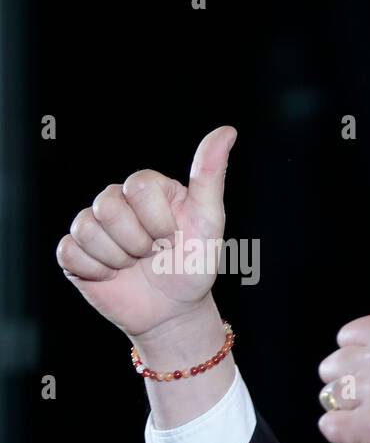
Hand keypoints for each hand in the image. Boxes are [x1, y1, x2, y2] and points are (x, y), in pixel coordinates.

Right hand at [55, 126, 236, 340]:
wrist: (175, 312)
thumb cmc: (194, 265)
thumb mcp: (210, 221)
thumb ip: (210, 175)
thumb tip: (227, 131)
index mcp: (147, 189)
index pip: (138, 186)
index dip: (158, 220)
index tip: (173, 237)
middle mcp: (116, 201)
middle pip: (108, 205)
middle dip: (139, 241)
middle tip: (154, 253)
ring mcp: (92, 226)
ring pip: (88, 229)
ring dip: (119, 258)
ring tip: (135, 265)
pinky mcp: (74, 253)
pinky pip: (70, 251)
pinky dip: (97, 270)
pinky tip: (114, 275)